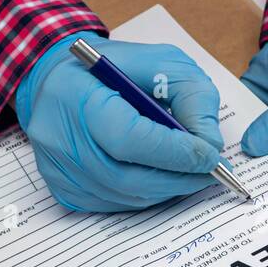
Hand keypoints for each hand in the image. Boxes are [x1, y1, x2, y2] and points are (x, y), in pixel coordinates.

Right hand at [14, 33, 224, 211]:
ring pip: (123, 197)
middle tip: (208, 173)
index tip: (210, 156)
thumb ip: (192, 96)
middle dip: (176, 179)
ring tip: (186, 175)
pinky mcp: (60, 188)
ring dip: (163, 190)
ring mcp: (57, 170)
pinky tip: (155, 178)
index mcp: (80, 99)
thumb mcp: (161, 62)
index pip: (130, 140)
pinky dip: (141, 196)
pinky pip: (110, 204)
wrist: (57, 80)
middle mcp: (60, 139)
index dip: (175, 153)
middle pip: (127, 178)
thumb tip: (209, 145)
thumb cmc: (112, 69)